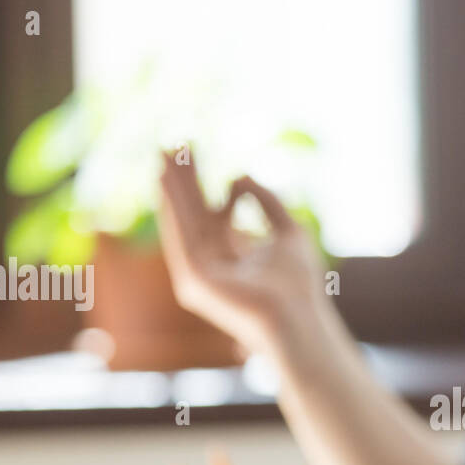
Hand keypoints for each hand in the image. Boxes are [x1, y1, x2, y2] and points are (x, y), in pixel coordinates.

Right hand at [157, 150, 326, 355]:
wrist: (296, 316)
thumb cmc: (298, 283)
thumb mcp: (288, 231)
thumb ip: (267, 201)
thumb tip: (240, 175)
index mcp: (235, 258)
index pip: (216, 217)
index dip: (213, 191)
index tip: (216, 164)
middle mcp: (213, 266)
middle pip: (195, 216)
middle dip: (184, 183)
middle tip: (173, 148)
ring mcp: (200, 276)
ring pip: (184, 224)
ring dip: (173, 190)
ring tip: (165, 157)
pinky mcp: (193, 281)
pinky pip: (180, 239)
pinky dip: (172, 210)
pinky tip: (167, 184)